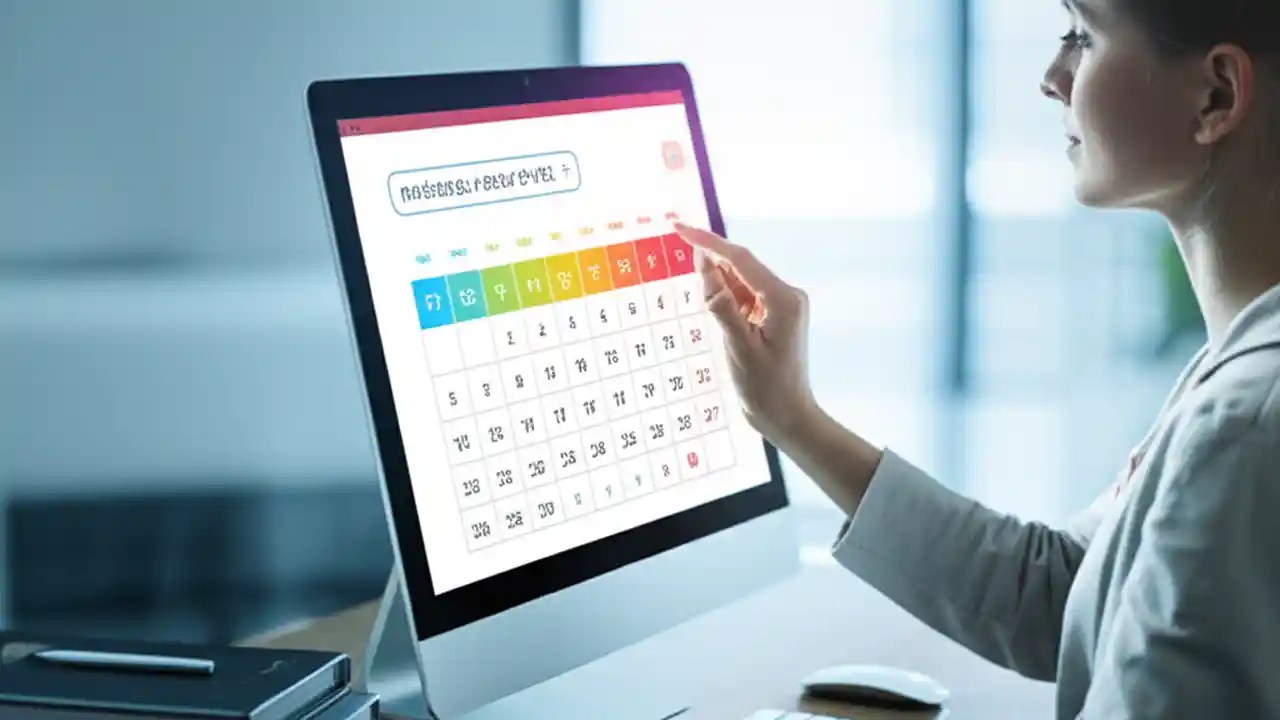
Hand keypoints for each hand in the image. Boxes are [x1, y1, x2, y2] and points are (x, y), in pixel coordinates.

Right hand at [674, 222, 817, 445]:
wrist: (788, 417)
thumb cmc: (766, 388)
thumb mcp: (739, 348)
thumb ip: (723, 307)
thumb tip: (706, 269)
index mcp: (783, 299)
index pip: (740, 259)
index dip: (708, 242)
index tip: (679, 227)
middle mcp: (786, 296)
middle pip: (741, 266)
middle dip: (710, 260)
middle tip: (680, 254)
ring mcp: (781, 305)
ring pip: (740, 281)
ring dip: (716, 282)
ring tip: (701, 298)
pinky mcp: (774, 316)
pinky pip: (744, 297)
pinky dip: (725, 297)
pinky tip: (712, 303)